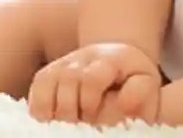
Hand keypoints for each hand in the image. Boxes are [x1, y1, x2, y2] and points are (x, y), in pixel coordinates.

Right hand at [27, 43, 161, 124]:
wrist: (120, 65)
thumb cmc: (134, 83)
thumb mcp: (147, 85)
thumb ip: (141, 94)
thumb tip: (124, 103)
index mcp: (112, 58)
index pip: (91, 77)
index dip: (90, 102)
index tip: (96, 119)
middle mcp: (84, 56)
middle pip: (68, 80)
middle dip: (73, 109)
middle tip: (83, 125)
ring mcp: (64, 63)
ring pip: (47, 83)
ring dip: (56, 110)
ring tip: (70, 124)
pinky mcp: (48, 75)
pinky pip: (35, 90)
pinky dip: (40, 110)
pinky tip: (54, 121)